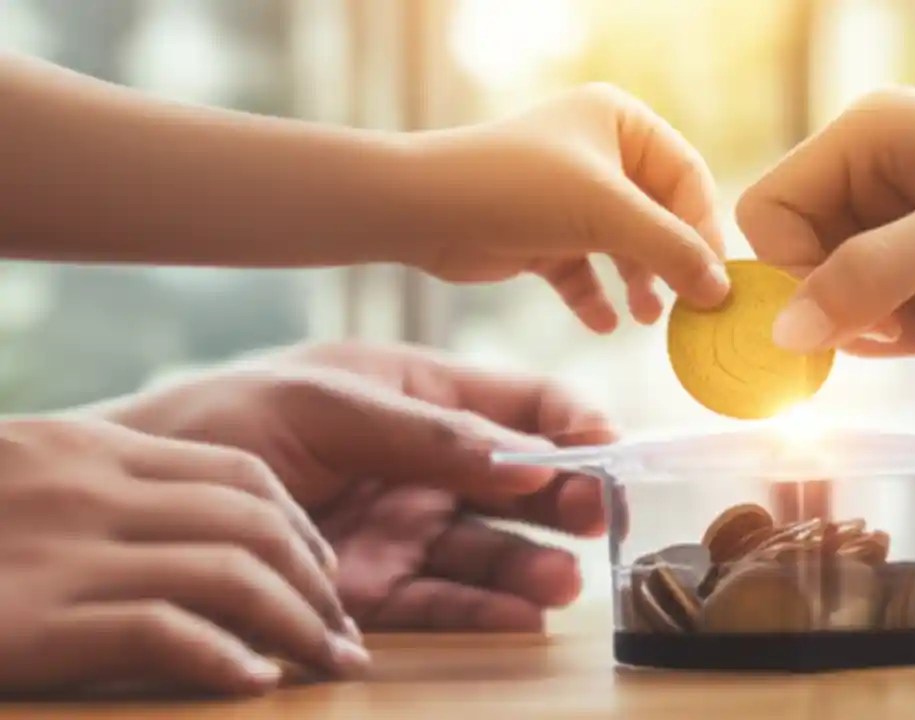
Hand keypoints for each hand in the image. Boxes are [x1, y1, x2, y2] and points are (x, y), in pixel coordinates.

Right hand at [0, 418, 366, 696]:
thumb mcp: (20, 487)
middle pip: (252, 523)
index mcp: (90, 448)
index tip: (328, 572)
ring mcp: (61, 552)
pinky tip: (258, 683)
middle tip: (347, 634)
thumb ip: (94, 497)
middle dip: (318, 583)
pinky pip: (161, 632)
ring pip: (230, 574)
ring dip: (299, 625)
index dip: (302, 526)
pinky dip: (222, 660)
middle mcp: (87, 488)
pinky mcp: (29, 623)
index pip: (237, 473)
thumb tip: (175, 538)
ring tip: (331, 665)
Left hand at [98, 341, 615, 628]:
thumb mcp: (328, 404)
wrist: (133, 506)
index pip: (518, 402)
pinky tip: (521, 619)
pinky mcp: (375, 589)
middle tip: (595, 517)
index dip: (571, 421)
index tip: (609, 447)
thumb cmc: (223, 419)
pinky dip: (484, 613)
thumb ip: (431, 432)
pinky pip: (443, 603)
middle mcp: (423, 463)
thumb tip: (533, 456)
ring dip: (532, 564)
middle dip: (567, 496)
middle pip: (520, 482)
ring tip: (560, 582)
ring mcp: (403, 527)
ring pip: (490, 548)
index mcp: (419, 394)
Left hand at [397, 83, 729, 331]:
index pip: (687, 177)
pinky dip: (596, 297)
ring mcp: (570, 197)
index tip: (716, 280)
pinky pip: (585, 271)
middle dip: (670, 262)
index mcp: (621, 123)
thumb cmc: (517, 189)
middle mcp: (600, 154)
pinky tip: (603, 322)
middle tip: (690, 307)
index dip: (704, 229)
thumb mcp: (608, 214)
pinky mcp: (544, 236)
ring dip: (638, 284)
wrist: (423, 210)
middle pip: (659, 216)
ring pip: (624, 247)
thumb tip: (721, 290)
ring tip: (646, 317)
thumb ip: (672, 250)